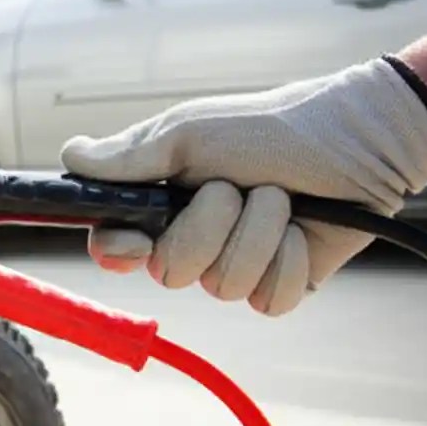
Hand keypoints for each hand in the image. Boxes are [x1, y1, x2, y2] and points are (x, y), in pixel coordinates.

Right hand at [60, 57, 426, 315]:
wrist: (355, 140)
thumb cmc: (270, 126)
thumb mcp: (190, 133)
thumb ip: (130, 155)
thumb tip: (71, 155)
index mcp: (163, 202)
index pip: (114, 246)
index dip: (116, 252)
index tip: (133, 241)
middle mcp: (193, 238)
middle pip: (170, 272)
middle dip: (208, 225)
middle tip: (233, 187)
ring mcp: (236, 265)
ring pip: (223, 285)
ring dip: (258, 233)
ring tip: (279, 198)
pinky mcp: (280, 284)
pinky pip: (267, 299)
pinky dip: (289, 258)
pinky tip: (303, 229)